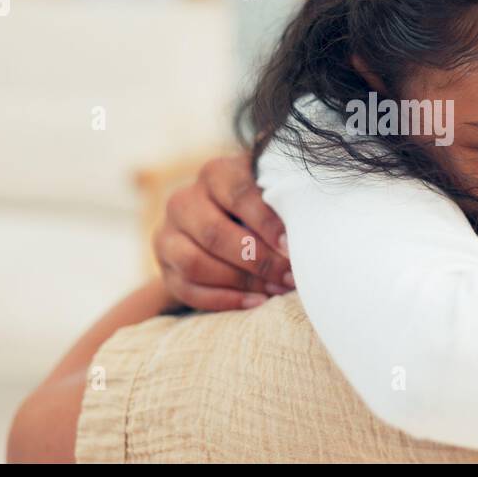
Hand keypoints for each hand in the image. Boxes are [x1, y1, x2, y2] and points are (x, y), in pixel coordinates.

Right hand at [153, 154, 292, 310]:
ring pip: (195, 264)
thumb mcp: (270, 192)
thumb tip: (313, 226)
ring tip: (276, 290)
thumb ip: (284, 199)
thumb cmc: (261, 205)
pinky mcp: (165, 267)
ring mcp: (167, 235)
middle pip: (214, 234)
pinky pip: (188, 290)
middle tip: (289, 276)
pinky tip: (256, 302)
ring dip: (241, 282)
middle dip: (257, 260)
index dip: (265, 222)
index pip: (237, 194)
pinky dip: (225, 300)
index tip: (292, 247)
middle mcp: (183, 201)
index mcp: (214, 174)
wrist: (222, 223)